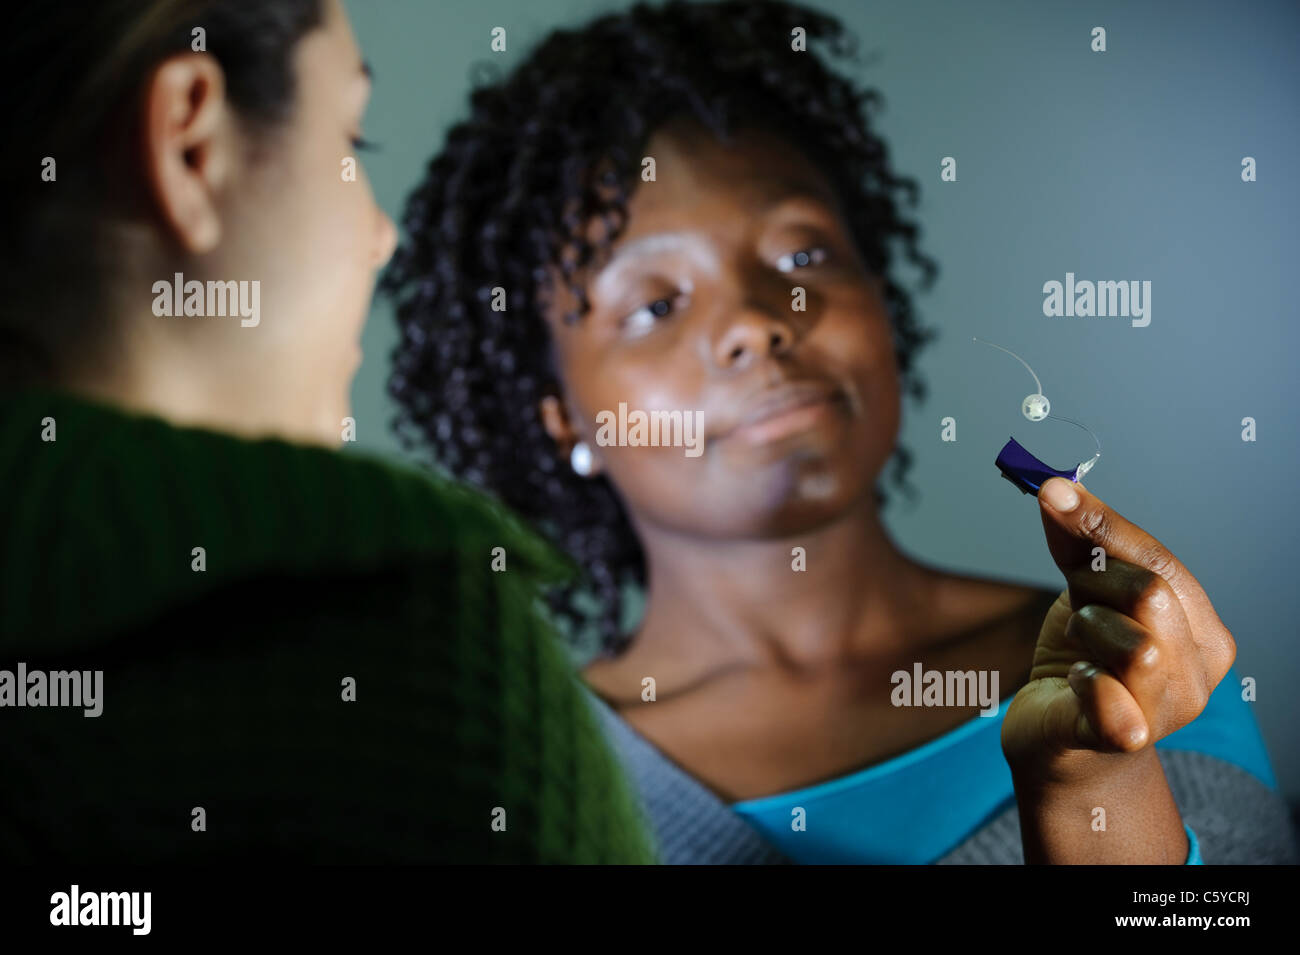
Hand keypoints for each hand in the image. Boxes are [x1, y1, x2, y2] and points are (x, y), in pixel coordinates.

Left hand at [1001, 477, 1235, 781]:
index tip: (1053, 492)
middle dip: (1095, 586)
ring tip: (1080, 649)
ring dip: (1086, 632)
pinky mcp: (1123, 741)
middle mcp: (1199, 675)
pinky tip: (1075, 682)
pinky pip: (1109, 700)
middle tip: (1077, 606)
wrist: (1057, 739)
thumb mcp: (1085, 596)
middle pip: (1152, 594)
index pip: (1162, 562)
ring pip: (1136, 644)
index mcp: (1203, 632)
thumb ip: (1079, 545)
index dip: (1106, 524)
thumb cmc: (1084, 663)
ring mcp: (1168, 714)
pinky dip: (1083, 681)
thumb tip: (1057, 490)